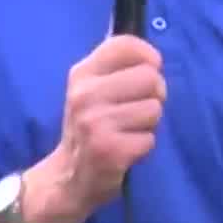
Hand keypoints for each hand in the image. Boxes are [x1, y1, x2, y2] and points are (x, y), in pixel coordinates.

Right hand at [37, 34, 165, 221]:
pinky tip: (126, 149)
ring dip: (149, 123)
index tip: (149, 70)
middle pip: (150, 77)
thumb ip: (116, 69)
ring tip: (129, 130)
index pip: (125, 45)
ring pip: (154, 108)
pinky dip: (144, 146)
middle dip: (155, 94)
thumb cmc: (89, 127)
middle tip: (139, 108)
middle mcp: (85, 94)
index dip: (148, 55)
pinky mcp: (109, 150)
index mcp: (81, 73)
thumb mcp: (90, 90)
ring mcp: (95, 123)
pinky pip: (150, 139)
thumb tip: (154, 58)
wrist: (68, 177)